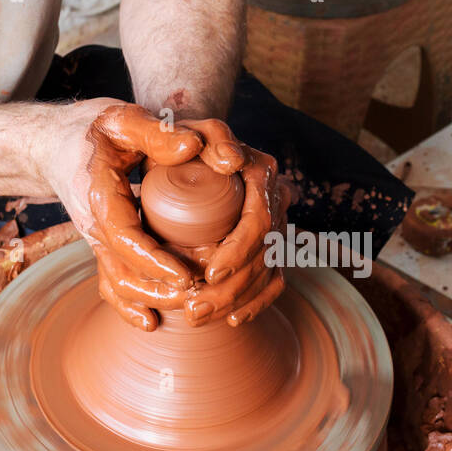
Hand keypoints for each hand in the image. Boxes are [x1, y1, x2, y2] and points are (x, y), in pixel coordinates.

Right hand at [42, 100, 207, 330]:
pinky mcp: (104, 246)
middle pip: (121, 273)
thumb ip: (157, 132)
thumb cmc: (92, 129)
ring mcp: (96, 240)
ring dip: (152, 301)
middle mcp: (93, 225)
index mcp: (99, 195)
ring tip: (191, 305)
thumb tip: (193, 148)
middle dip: (160, 291)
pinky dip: (128, 307)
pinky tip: (152, 324)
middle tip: (200, 295)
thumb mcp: (122, 118)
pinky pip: (111, 283)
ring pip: (117, 284)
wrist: (53, 144)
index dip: (155, 262)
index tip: (187, 275)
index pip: (124, 238)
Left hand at [177, 120, 289, 327]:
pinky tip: (232, 320)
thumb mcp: (184, 130)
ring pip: (267, 272)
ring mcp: (273, 223)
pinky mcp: (265, 244)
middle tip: (195, 309)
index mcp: (261, 173)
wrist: (183, 146)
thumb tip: (231, 162)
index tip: (209, 272)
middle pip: (265, 255)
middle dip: (232, 288)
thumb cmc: (177, 140)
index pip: (260, 222)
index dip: (239, 251)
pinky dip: (254, 302)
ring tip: (197, 317)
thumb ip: (208, 138)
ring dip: (236, 301)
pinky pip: (271, 280)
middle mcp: (274, 198)